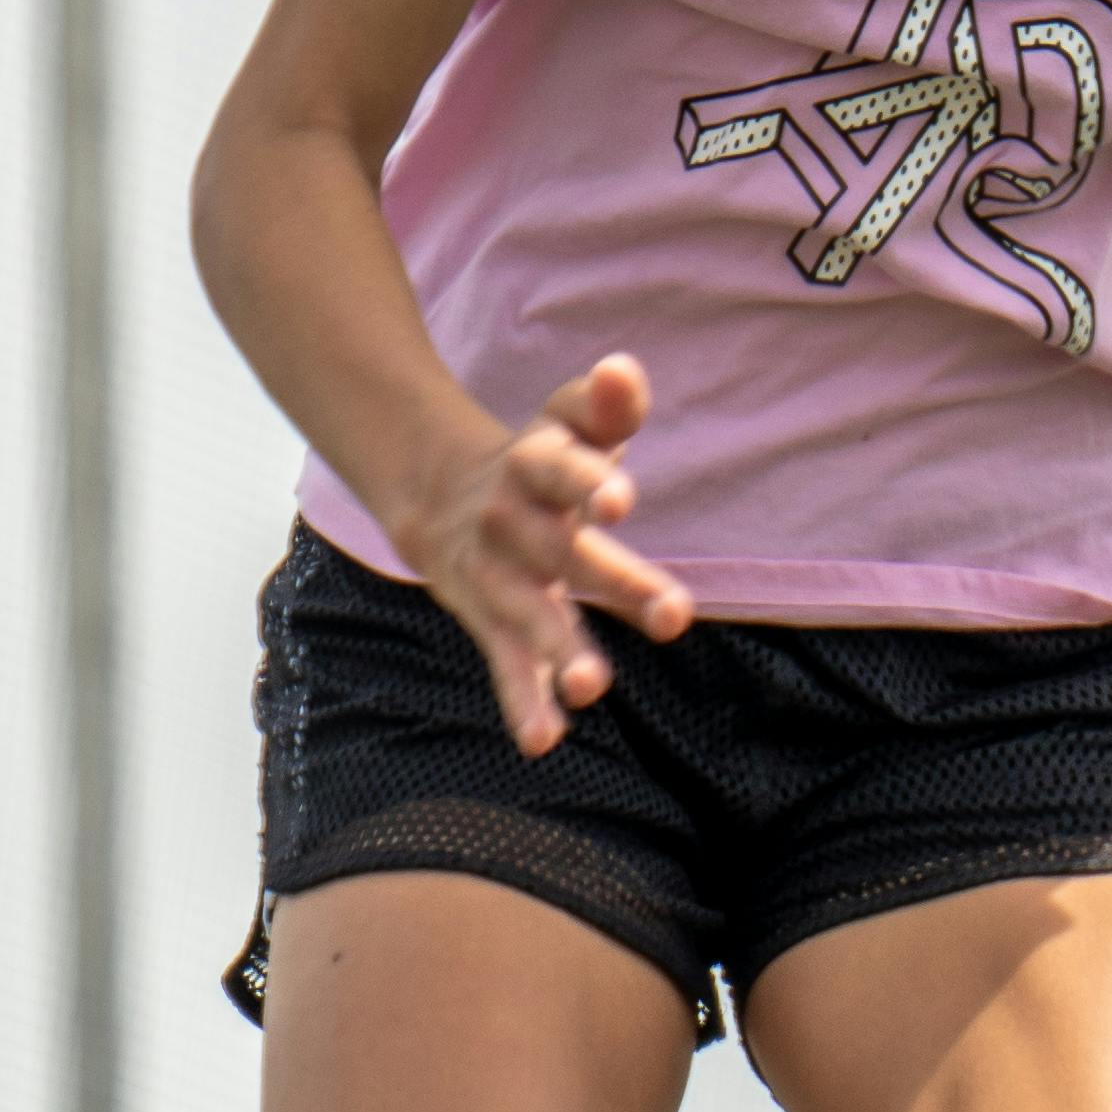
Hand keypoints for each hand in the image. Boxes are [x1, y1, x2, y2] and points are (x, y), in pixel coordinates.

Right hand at [408, 357, 693, 759]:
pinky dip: (524, 703)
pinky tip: (544, 741)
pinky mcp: (489, 620)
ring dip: (563, 650)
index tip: (622, 499)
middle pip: (567, 552)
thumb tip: (625, 369)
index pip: (564, 468)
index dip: (591, 482)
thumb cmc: (539, 460)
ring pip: (530, 616)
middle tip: (675, 614)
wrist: (436, 492)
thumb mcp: (568, 425)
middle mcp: (513, 522)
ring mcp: (498, 576)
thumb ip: (604, 405)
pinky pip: (506, 664)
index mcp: (536, 465)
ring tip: (594, 687)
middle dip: (618, 582)